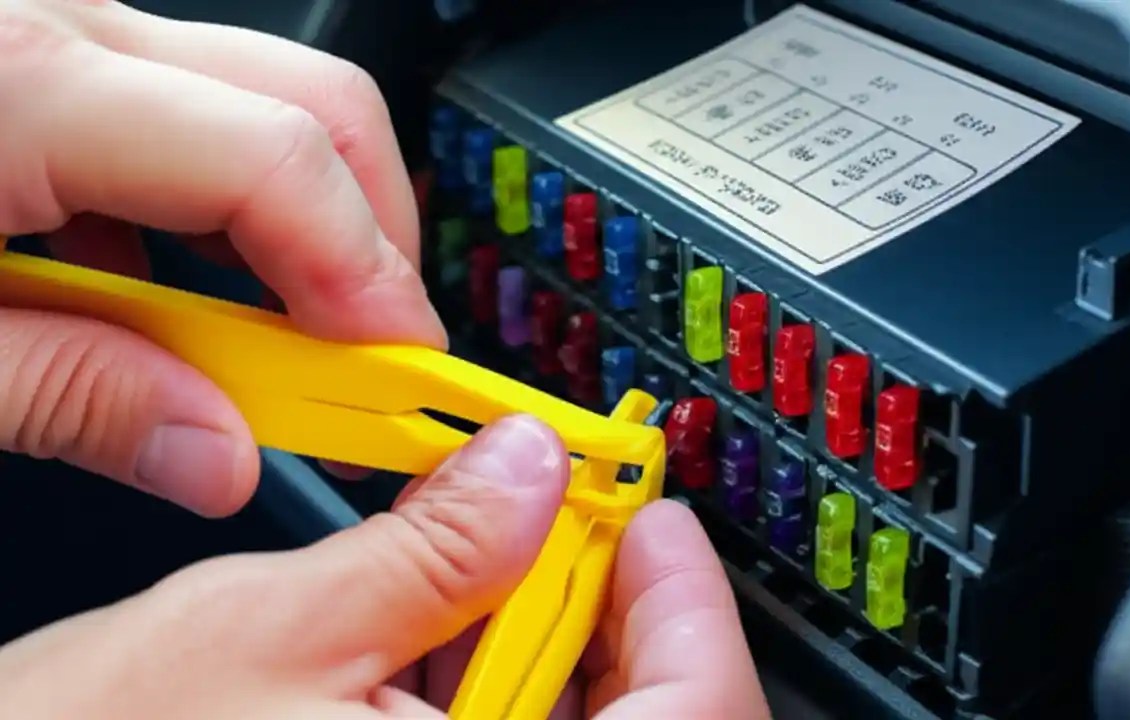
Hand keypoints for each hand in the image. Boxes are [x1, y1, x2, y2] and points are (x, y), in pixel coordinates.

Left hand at [0, 0, 443, 514]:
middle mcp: (73, 28)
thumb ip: (70, 398)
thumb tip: (216, 456)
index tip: (394, 380)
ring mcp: (80, 32)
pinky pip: (206, 120)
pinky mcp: (70, 58)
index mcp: (24, 85)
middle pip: (321, 113)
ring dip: (308, 240)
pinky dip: (233, 216)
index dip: (367, 281)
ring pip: (279, 111)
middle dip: (375, 254)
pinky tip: (178, 292)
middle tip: (362, 370)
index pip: (279, 163)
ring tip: (268, 349)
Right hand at [0, 416, 770, 718]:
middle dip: (601, 601)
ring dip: (538, 639)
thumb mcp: (271, 633)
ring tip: (479, 550)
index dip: (687, 598)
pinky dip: (484, 688)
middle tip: (555, 509)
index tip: (642, 507)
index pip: (693, 713)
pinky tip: (434, 624)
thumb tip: (526, 469)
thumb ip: (432, 549)